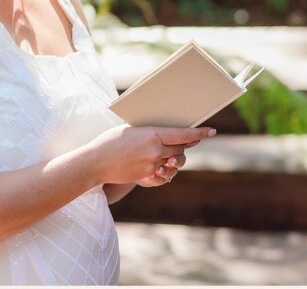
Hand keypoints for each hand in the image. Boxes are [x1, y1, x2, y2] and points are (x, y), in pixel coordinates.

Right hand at [89, 125, 213, 184]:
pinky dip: (165, 170)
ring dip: (175, 157)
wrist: (95, 162)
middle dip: (187, 144)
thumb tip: (166, 130)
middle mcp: (155, 151)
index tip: (211, 131)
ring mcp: (152, 166)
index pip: (183, 134)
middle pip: (181, 148)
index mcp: (152, 134)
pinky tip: (161, 165)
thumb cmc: (111, 140)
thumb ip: (151, 131)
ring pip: (174, 161)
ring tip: (171, 152)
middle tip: (191, 139)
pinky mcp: (146, 176)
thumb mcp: (132, 129)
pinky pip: (164, 175)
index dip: (200, 133)